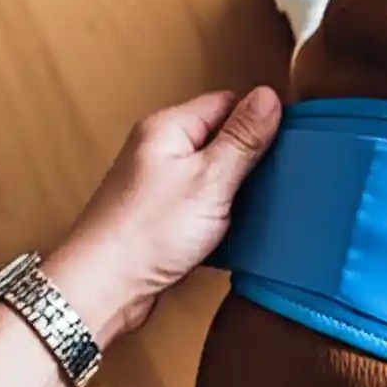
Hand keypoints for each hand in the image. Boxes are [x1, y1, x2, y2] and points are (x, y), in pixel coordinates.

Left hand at [42, 87, 282, 347]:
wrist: (103, 290)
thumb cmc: (145, 235)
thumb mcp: (210, 180)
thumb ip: (242, 138)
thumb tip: (268, 96)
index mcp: (169, 127)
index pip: (228, 102)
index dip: (258, 120)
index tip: (283, 143)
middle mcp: (161, 148)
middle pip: (222, 136)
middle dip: (250, 157)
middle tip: (271, 179)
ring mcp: (160, 181)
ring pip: (215, 170)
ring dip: (237, 188)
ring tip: (252, 205)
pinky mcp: (162, 211)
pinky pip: (204, 198)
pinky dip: (222, 210)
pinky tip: (233, 226)